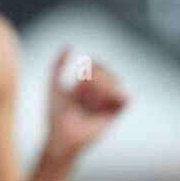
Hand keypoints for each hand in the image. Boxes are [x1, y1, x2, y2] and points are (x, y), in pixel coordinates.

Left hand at [44, 47, 128, 165]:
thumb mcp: (53, 86)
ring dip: (105, 81)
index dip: (93, 64)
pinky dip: (118, 92)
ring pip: (117, 82)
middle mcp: (97, 94)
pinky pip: (126, 98)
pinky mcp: (115, 115)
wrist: (60, 136)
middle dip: (98, 72)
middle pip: (108, 72)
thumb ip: (57, 65)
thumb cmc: (55, 114)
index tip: (83, 72)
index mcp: (84, 87)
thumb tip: (68, 44)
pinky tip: (104, 94)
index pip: (97, 66)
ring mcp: (106, 104)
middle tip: (86, 80)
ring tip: (92, 89)